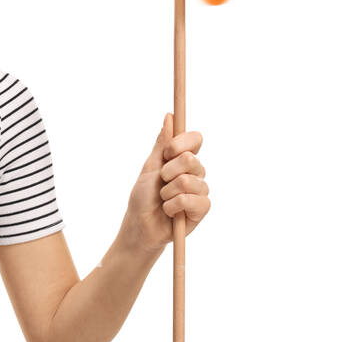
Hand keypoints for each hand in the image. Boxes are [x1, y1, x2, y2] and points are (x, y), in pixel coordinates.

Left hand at [121, 112, 209, 253]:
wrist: (140, 225)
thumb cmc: (143, 197)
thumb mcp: (150, 166)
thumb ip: (162, 143)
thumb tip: (170, 116)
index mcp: (182, 159)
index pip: (195, 139)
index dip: (181, 143)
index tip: (166, 153)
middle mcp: (195, 172)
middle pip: (191, 159)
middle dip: (168, 171)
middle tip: (161, 183)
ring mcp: (200, 190)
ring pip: (188, 181)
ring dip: (168, 192)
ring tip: (163, 200)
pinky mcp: (202, 209)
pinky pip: (192, 200)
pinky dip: (174, 206)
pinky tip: (170, 212)